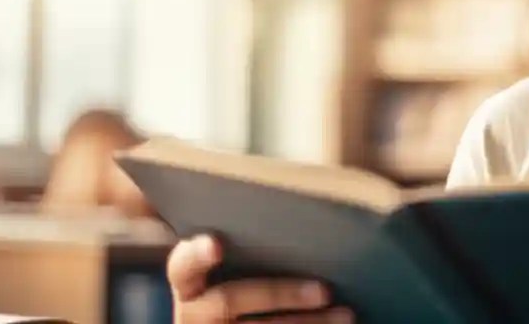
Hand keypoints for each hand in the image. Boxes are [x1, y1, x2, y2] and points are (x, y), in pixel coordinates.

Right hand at [168, 234, 353, 322]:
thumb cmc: (229, 287)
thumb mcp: (219, 275)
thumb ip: (240, 252)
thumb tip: (298, 215)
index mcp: (189, 287)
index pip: (183, 266)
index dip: (197, 255)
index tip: (216, 244)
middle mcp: (195, 315)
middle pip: (231, 302)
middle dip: (280, 294)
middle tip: (324, 290)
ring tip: (346, 314)